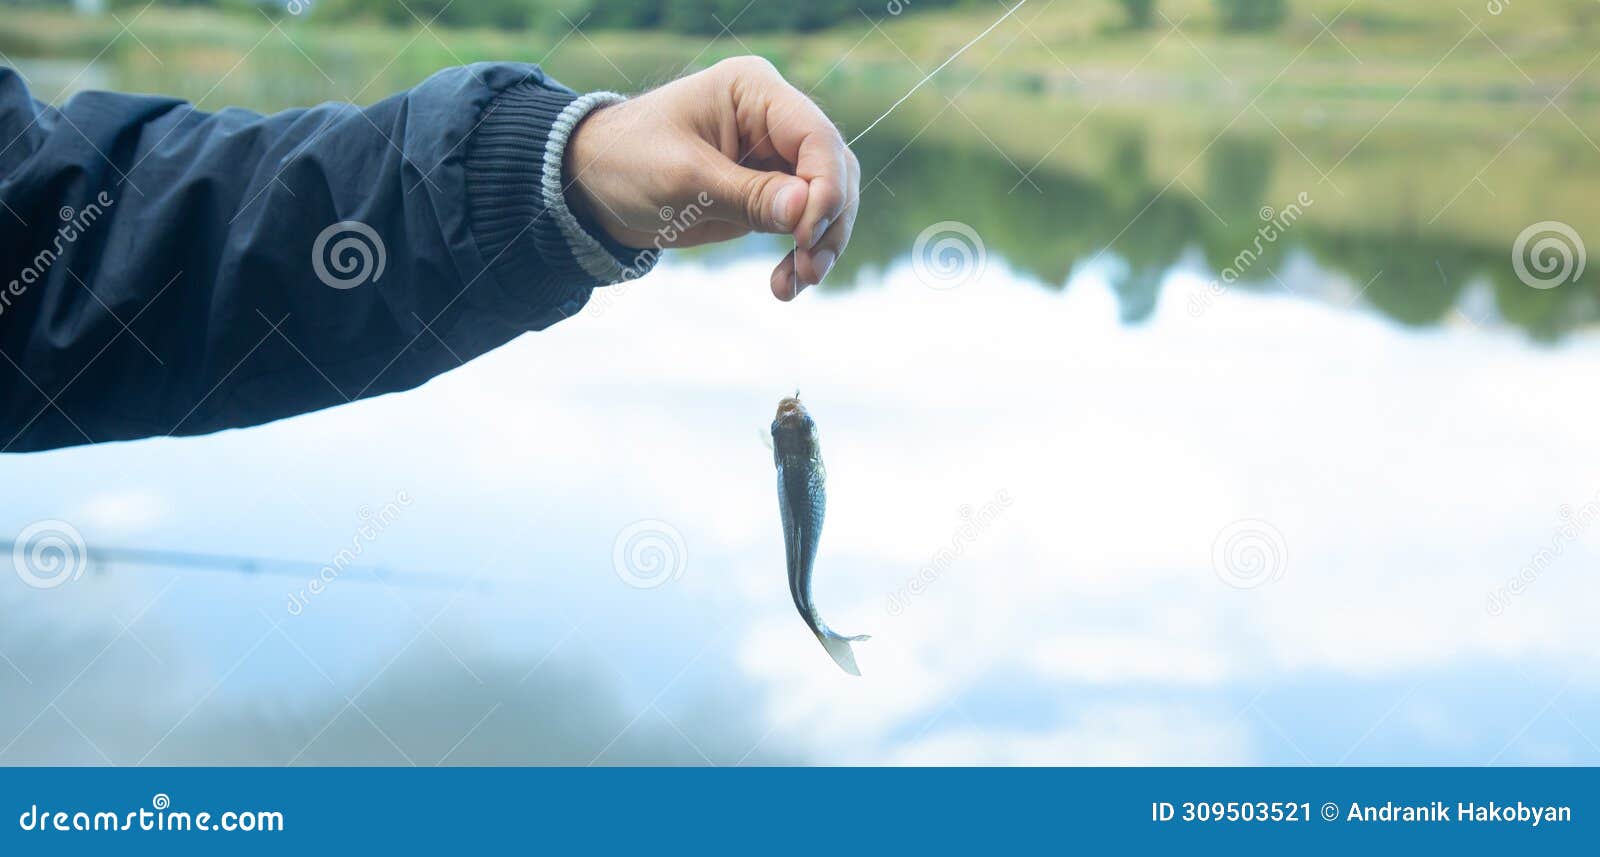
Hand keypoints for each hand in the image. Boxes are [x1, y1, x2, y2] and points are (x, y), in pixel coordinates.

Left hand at [562, 56, 859, 299]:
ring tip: (796, 282)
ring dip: (821, 245)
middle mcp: (773, 118)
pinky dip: (802, 255)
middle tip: (810, 269)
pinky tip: (785, 285)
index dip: (824, 187)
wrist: (593, 187)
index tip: (805, 235)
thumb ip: (747, 194)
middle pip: (834, 169)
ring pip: (827, 201)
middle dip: (829, 222)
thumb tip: (805, 209)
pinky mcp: (767, 193)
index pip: (816, 136)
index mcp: (754, 91)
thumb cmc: (626, 161)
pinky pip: (804, 225)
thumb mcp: (682, 177)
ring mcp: (773, 157)